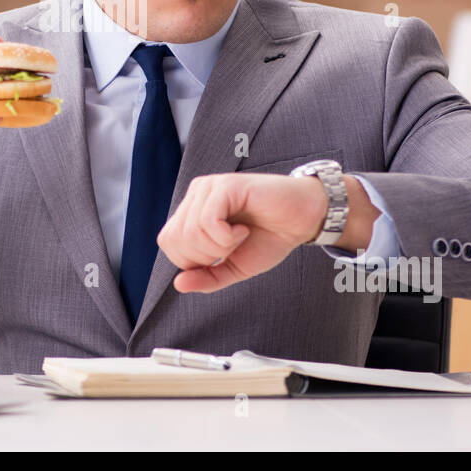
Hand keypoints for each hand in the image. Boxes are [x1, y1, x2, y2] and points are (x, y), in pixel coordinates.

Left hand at [156, 173, 326, 293]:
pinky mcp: (226, 186)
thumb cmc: (268, 238)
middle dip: (206, 256)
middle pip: (175, 239)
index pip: (168, 242)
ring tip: (240, 236)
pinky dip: (227, 237)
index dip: (193, 261)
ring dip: (220, 246)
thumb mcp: (233, 267)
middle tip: (232, 246)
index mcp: (192, 210)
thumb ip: (206, 277)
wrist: (302, 220)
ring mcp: (210, 187)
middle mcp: (197, 194)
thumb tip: (178, 284)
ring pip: (191, 231)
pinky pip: (208, 221)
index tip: (222, 255)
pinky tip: (243, 230)